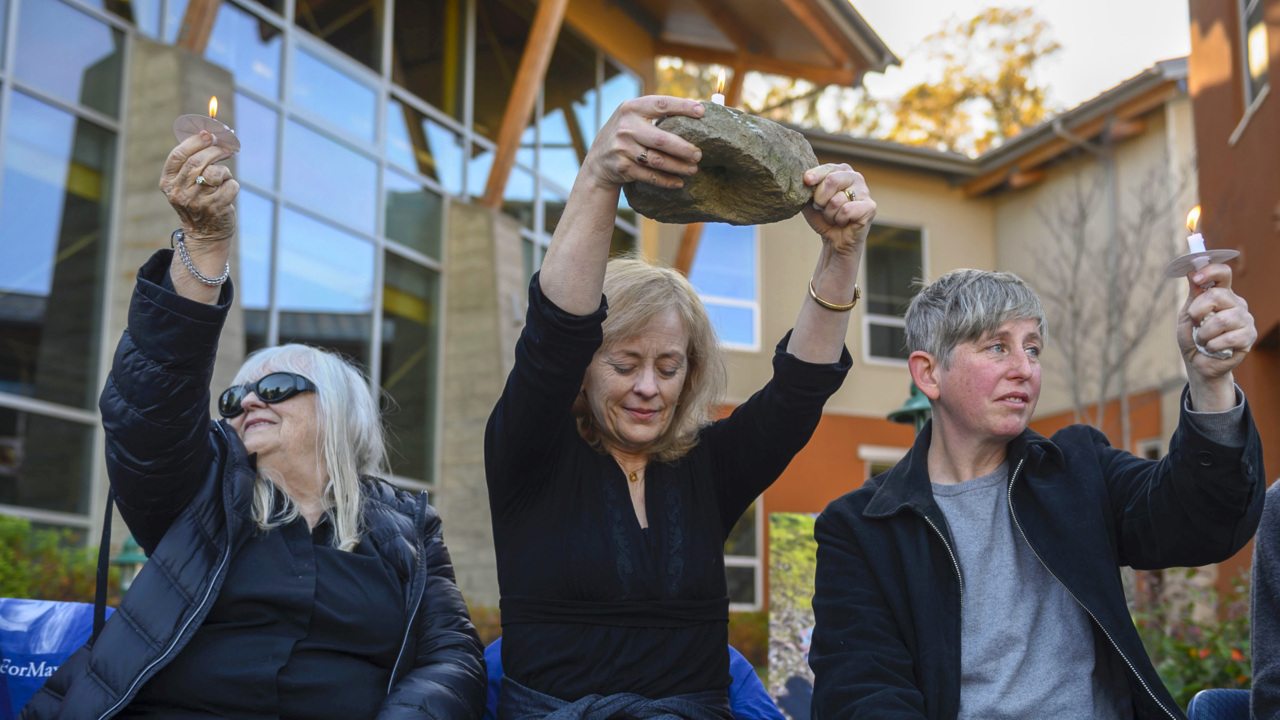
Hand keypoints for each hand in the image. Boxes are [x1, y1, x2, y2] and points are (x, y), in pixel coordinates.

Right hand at [159, 131, 238, 244]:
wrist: (205, 235)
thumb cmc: (197, 201)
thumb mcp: (184, 183)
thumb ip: (191, 161)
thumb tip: (210, 134)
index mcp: (168, 183)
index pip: (178, 155)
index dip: (195, 141)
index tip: (209, 135)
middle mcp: (180, 192)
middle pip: (198, 161)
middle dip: (215, 150)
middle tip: (226, 148)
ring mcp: (198, 202)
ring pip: (216, 172)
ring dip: (224, 171)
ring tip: (223, 179)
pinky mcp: (217, 208)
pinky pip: (231, 185)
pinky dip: (233, 185)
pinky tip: (227, 192)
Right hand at [580, 96, 703, 191]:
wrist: (598, 161)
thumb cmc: (626, 135)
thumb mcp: (633, 117)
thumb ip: (655, 113)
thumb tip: (695, 110)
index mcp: (632, 108)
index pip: (661, 104)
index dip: (682, 107)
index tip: (701, 112)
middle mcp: (626, 127)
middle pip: (662, 139)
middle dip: (684, 148)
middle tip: (699, 154)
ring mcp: (623, 148)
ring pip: (658, 161)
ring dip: (678, 167)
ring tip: (693, 169)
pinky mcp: (623, 167)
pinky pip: (650, 176)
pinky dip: (666, 180)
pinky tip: (678, 182)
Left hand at [801, 164, 874, 254]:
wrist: (837, 241)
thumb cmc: (824, 219)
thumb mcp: (810, 203)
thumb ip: (807, 191)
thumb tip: (805, 180)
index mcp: (841, 171)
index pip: (827, 168)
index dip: (815, 175)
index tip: (807, 180)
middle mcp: (855, 177)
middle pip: (831, 180)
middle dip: (820, 199)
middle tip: (824, 208)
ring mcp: (864, 191)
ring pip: (836, 200)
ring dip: (830, 214)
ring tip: (835, 217)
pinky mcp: (870, 207)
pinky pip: (845, 211)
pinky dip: (839, 220)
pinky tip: (844, 222)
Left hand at [1177, 263, 1254, 383]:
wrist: (1197, 363)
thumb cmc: (1192, 338)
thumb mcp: (1187, 316)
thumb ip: (1192, 297)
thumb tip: (1192, 272)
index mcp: (1222, 295)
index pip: (1224, 274)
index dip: (1210, 271)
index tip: (1196, 278)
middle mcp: (1236, 304)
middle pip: (1218, 295)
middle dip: (1197, 311)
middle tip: (1195, 323)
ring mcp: (1245, 319)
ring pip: (1222, 319)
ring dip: (1204, 333)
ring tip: (1202, 340)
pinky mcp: (1249, 336)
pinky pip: (1229, 338)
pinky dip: (1213, 345)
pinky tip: (1212, 348)